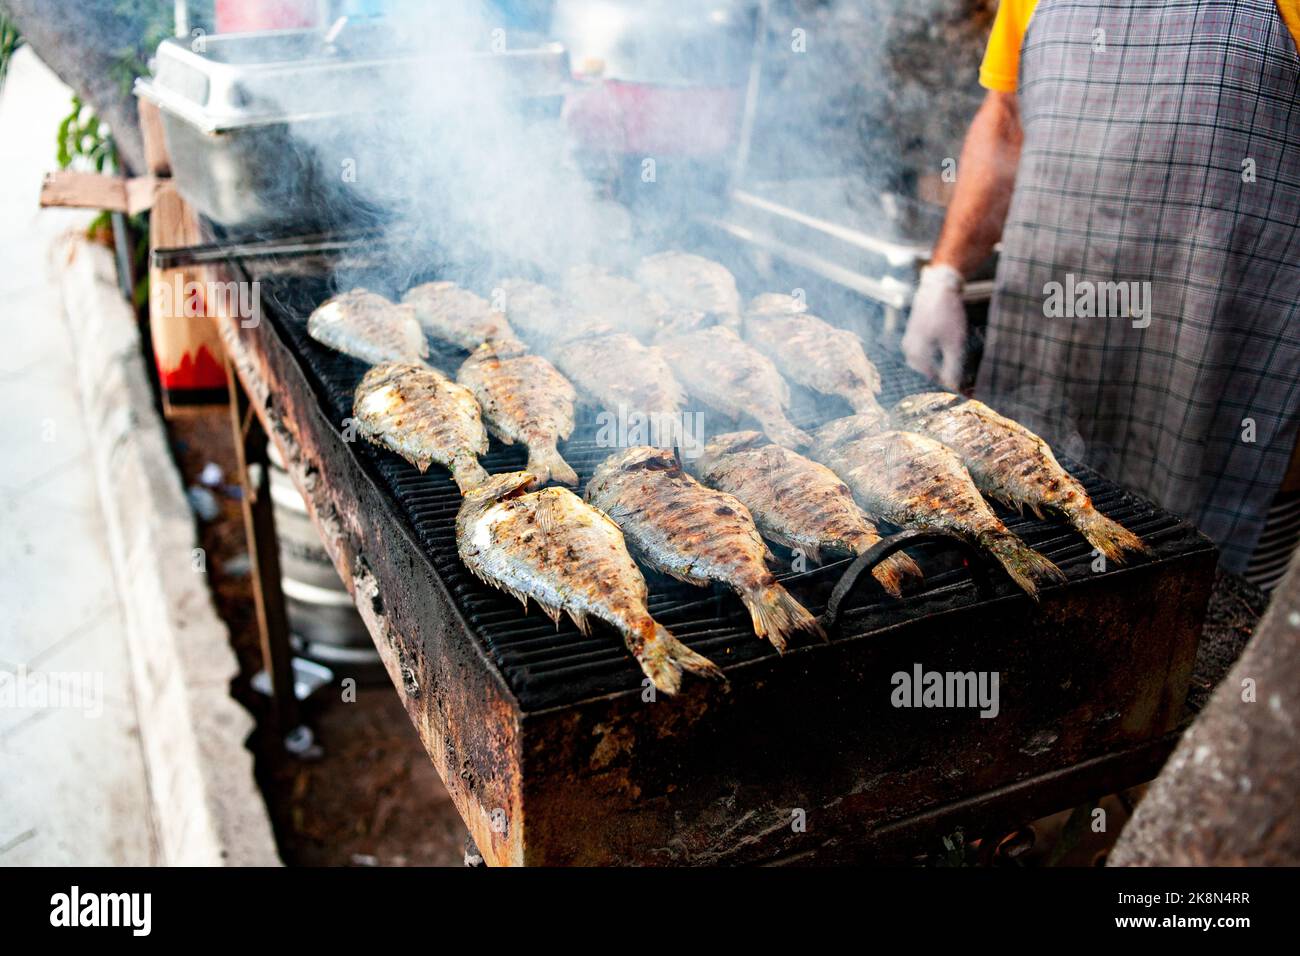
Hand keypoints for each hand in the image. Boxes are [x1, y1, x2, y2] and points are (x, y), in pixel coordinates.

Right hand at [902, 264, 967, 389]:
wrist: (938, 287)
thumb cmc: (947, 313)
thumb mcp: (954, 343)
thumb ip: (952, 368)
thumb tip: (953, 389)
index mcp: (916, 355)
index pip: (929, 383)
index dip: (944, 391)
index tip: (958, 397)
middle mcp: (908, 351)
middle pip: (922, 377)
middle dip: (938, 385)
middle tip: (956, 391)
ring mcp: (909, 344)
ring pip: (921, 368)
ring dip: (935, 375)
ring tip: (951, 379)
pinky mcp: (913, 338)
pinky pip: (920, 358)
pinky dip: (931, 364)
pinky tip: (943, 365)